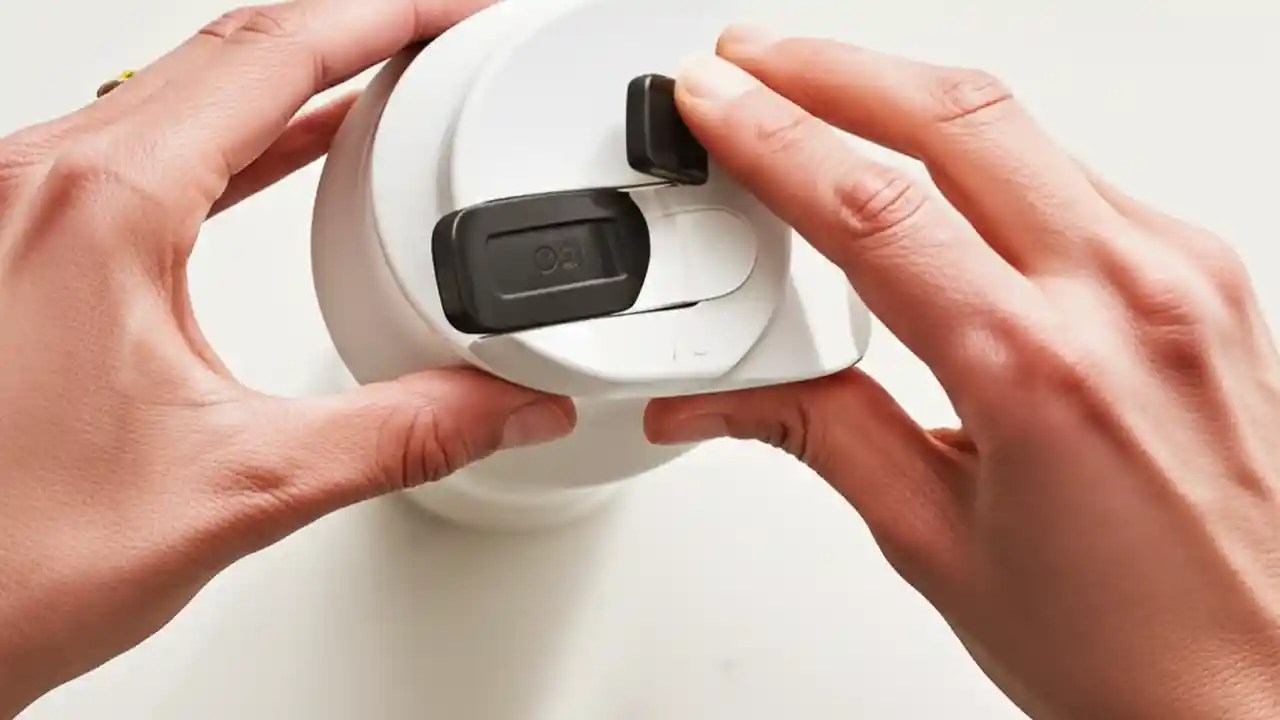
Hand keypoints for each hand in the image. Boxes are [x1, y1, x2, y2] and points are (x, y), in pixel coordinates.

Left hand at [0, 1, 574, 713]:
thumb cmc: (3, 555)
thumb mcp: (238, 487)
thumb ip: (398, 435)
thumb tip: (504, 407)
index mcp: (103, 208)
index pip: (276, 55)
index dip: (386, 15)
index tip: (455, 12)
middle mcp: (45, 183)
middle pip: (231, 46)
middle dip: (352, 24)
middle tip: (439, 31)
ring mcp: (22, 208)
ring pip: (184, 86)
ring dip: (295, 71)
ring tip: (388, 75)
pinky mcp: (23, 244)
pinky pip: (152, 144)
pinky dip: (242, 130)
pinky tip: (293, 147)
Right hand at [647, 27, 1279, 718]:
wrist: (1258, 686)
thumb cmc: (1126, 648)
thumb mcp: (932, 540)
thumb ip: (819, 432)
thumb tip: (717, 395)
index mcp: (1036, 372)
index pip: (871, 206)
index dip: (770, 136)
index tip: (711, 101)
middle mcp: (1125, 297)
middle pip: (956, 113)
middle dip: (833, 68)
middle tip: (752, 63)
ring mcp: (1177, 275)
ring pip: (1018, 125)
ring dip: (903, 97)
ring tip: (819, 104)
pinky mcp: (1199, 276)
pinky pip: (1072, 173)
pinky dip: (981, 151)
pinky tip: (929, 170)